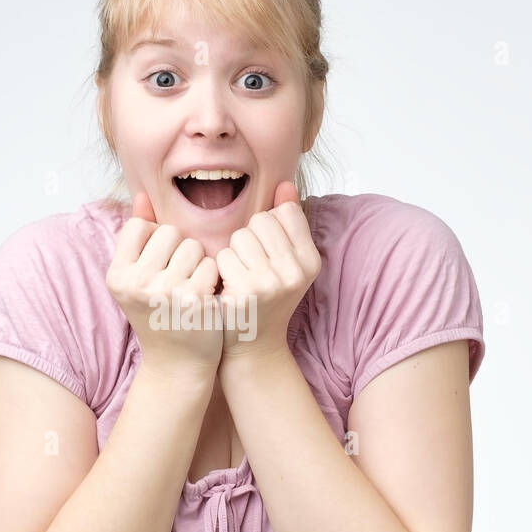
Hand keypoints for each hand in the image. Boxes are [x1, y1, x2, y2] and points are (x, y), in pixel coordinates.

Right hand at [105, 189, 223, 378]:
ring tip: (190, 288)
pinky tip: (205, 298)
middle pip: (169, 232)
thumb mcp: (139, 278)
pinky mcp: (193, 300)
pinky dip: (212, 279)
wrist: (178, 363)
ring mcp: (164, 292)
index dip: (156, 239)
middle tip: (177, 279)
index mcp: (117, 275)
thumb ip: (138, 237)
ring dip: (198, 263)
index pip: (141, 226)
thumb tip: (142, 196)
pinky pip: (210, 265)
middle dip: (179, 250)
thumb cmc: (159, 314)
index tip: (159, 264)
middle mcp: (136, 283)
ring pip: (192, 246)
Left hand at [215, 181, 320, 365]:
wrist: (253, 347)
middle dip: (249, 239)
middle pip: (261, 220)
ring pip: (240, 236)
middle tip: (250, 268)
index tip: (266, 253)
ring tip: (240, 277)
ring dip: (233, 253)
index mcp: (310, 261)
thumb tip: (285, 185)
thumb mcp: (286, 263)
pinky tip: (228, 289)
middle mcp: (296, 272)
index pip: (284, 213)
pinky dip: (221, 270)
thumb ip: (288, 223)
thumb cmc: (266, 299)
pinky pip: (224, 256)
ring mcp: (271, 283)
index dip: (267, 228)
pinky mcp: (245, 293)